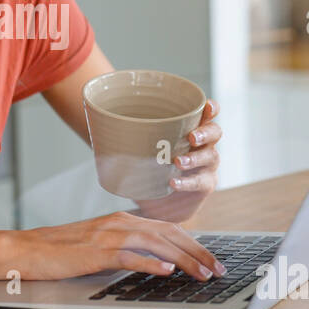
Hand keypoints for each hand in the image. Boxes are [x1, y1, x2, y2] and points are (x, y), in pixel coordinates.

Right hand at [0, 211, 223, 281]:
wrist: (25, 250)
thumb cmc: (60, 253)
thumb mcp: (99, 247)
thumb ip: (126, 250)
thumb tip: (157, 263)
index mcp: (121, 221)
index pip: (168, 229)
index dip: (194, 244)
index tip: (212, 260)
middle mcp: (118, 223)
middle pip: (169, 233)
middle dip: (198, 251)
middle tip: (218, 269)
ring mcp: (106, 236)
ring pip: (155, 243)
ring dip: (183, 259)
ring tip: (202, 273)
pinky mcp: (94, 252)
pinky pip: (128, 255)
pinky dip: (150, 262)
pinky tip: (167, 271)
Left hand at [133, 99, 221, 223]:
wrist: (157, 203)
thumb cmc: (148, 167)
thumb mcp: (138, 147)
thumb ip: (125, 132)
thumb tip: (93, 116)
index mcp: (192, 129)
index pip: (208, 114)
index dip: (210, 108)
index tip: (205, 106)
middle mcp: (204, 145)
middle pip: (216, 133)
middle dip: (206, 132)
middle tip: (191, 136)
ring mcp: (207, 166)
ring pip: (211, 157)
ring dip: (195, 158)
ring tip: (178, 161)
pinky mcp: (205, 185)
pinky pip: (201, 182)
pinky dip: (186, 182)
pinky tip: (173, 182)